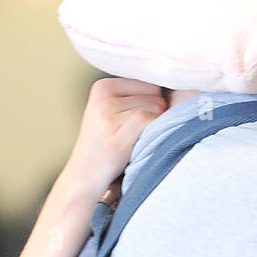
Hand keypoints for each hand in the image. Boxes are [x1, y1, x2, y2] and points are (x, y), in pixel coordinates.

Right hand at [62, 77, 166, 200]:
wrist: (84, 174)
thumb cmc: (106, 142)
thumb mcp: (111, 110)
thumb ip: (135, 95)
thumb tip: (173, 85)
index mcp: (102, 86)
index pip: (149, 82)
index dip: (155, 101)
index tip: (141, 118)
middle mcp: (103, 98)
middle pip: (155, 94)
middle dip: (156, 113)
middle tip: (138, 132)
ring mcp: (107, 118)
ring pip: (155, 107)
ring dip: (155, 125)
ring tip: (137, 139)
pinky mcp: (115, 138)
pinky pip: (148, 120)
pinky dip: (154, 130)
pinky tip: (142, 142)